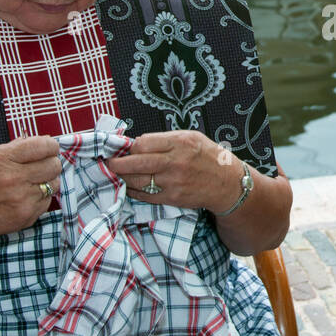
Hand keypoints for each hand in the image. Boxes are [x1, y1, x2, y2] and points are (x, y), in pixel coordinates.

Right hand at [0, 136, 60, 245]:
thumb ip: (15, 147)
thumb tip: (41, 139)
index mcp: (2, 158)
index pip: (43, 145)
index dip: (50, 146)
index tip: (49, 149)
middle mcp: (13, 177)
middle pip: (54, 164)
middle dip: (50, 164)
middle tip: (41, 167)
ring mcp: (22, 197)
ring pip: (54, 183)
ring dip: (47, 182)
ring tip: (32, 183)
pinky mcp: (28, 214)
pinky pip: (47, 200)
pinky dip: (41, 198)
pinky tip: (26, 198)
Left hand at [106, 130, 242, 212]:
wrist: (228, 185)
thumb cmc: (209, 157)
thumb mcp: (192, 137)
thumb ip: (166, 139)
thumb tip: (137, 144)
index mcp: (180, 142)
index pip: (142, 143)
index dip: (131, 146)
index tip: (127, 149)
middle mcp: (176, 162)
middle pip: (135, 162)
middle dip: (116, 163)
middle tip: (108, 162)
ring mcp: (173, 182)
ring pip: (136, 180)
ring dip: (122, 178)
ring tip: (116, 174)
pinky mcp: (172, 198)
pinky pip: (145, 195)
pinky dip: (133, 191)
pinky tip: (129, 186)